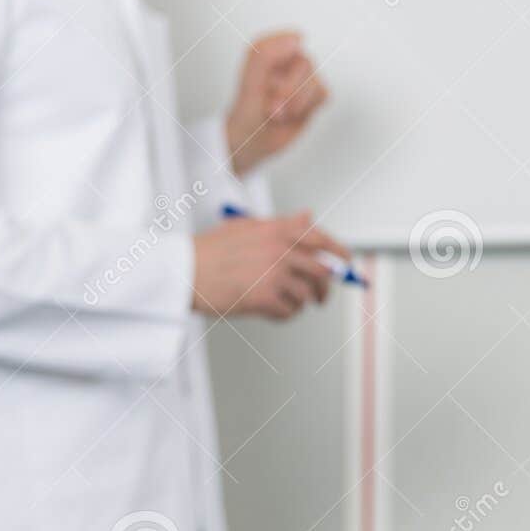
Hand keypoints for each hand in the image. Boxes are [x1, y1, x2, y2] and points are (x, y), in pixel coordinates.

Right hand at [191, 212, 351, 319]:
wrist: (183, 271)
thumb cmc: (210, 251)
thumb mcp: (247, 227)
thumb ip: (281, 223)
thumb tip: (308, 216)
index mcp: (279, 230)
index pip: (323, 240)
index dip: (340, 254)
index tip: (346, 264)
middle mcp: (281, 250)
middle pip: (323, 272)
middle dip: (325, 288)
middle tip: (319, 297)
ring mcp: (274, 274)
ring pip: (306, 295)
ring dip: (300, 303)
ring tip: (285, 303)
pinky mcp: (264, 298)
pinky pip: (289, 311)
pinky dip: (285, 314)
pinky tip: (272, 311)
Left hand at [225, 31, 328, 175]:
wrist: (252, 143)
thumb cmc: (246, 113)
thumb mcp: (250, 83)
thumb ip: (266, 55)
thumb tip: (298, 38)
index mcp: (270, 52)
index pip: (288, 41)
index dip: (281, 63)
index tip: (269, 81)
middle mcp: (288, 62)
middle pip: (305, 63)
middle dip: (289, 89)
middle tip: (273, 106)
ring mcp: (303, 79)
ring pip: (316, 81)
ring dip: (297, 102)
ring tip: (279, 113)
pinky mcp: (315, 96)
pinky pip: (324, 94)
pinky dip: (308, 108)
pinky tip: (293, 114)